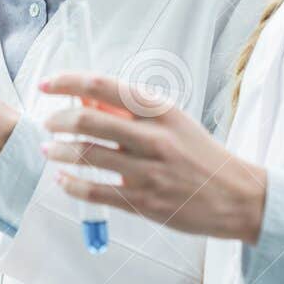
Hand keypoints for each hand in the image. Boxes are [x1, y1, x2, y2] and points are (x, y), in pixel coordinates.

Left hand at [40, 73, 266, 241]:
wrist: (236, 196)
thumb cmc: (202, 157)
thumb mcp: (174, 123)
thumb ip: (133, 113)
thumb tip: (88, 101)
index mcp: (161, 111)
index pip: (104, 86)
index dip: (69, 82)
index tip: (48, 83)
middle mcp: (153, 138)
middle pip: (88, 120)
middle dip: (58, 120)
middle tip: (48, 123)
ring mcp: (148, 171)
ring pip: (86, 155)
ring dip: (59, 151)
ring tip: (49, 150)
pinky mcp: (143, 201)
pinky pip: (94, 191)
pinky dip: (71, 184)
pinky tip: (63, 180)